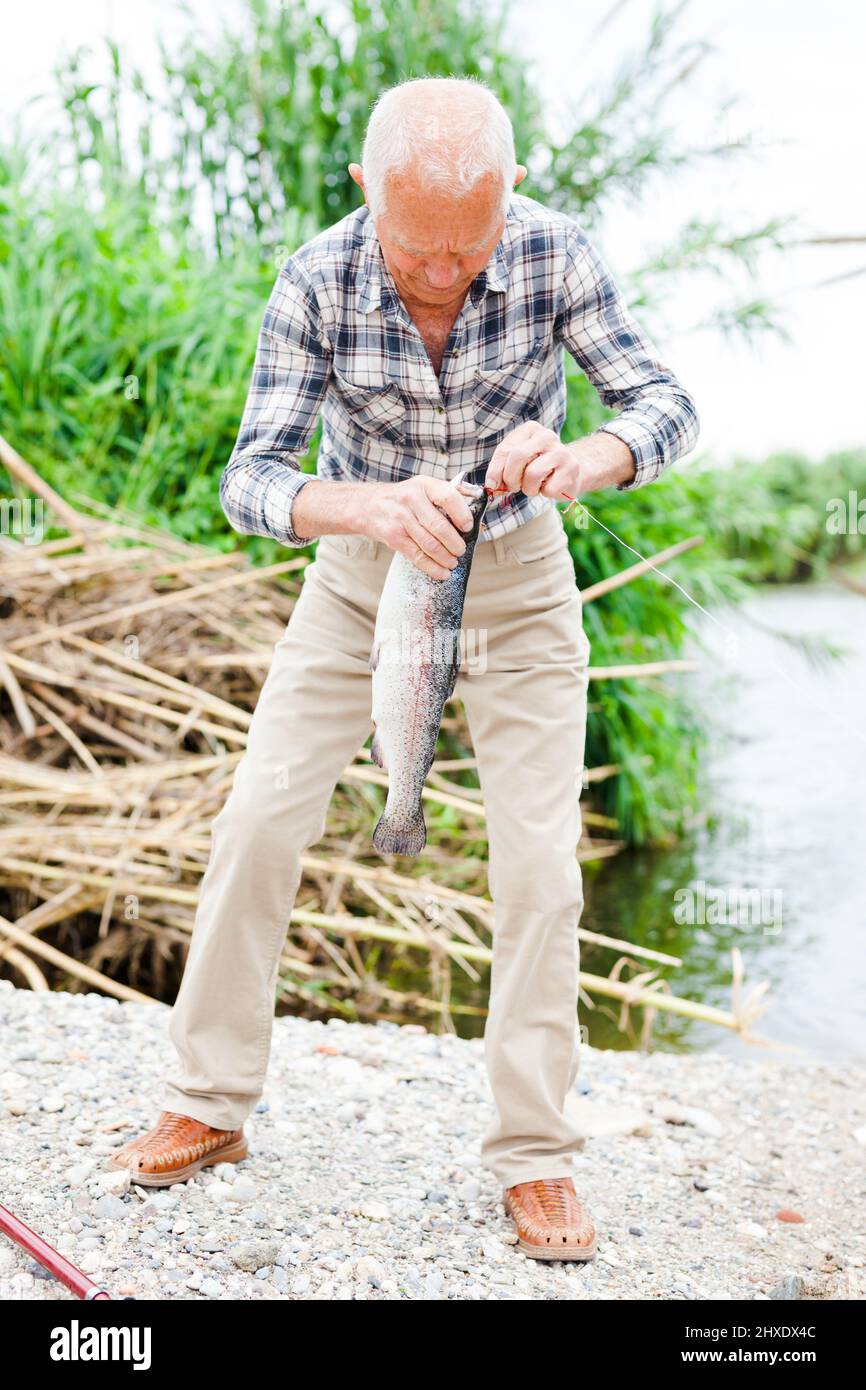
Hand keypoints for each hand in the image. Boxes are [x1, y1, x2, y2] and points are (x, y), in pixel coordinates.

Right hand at [366, 476, 474, 579]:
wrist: (367, 505)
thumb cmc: (403, 498)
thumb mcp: (423, 487)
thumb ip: (448, 495)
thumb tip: (477, 507)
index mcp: (424, 485)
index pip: (448, 497)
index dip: (462, 514)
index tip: (468, 528)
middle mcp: (412, 500)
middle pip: (439, 526)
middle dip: (455, 543)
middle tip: (461, 551)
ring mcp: (401, 519)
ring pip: (429, 544)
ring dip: (445, 558)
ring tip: (453, 563)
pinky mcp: (393, 537)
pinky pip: (417, 556)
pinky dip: (432, 567)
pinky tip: (441, 572)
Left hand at [484, 422, 635, 496]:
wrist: (571, 470)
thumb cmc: (537, 466)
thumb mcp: (517, 462)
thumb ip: (501, 470)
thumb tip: (491, 486)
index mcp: (530, 429)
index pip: (506, 450)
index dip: (495, 471)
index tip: (492, 485)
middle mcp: (547, 436)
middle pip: (518, 456)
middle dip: (511, 478)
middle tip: (514, 486)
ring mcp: (561, 452)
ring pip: (533, 474)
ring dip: (529, 488)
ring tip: (534, 486)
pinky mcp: (571, 469)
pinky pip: (549, 489)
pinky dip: (545, 494)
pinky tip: (549, 486)